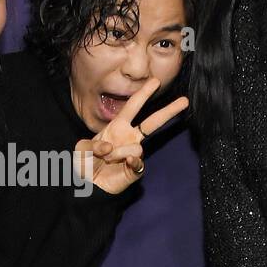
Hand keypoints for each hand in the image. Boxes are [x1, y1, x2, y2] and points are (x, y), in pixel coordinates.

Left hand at [73, 78, 187, 194]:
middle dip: (168, 111)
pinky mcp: (135, 169)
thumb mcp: (81, 149)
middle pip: (153, 122)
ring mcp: (133, 153)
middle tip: (185, 101)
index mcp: (117, 126)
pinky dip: (132, 161)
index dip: (143, 93)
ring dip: (118, 152)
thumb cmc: (85, 163)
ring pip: (137, 147)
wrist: (88, 185)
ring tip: (106, 159)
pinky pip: (139, 163)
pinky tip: (126, 162)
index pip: (133, 106)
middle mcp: (129, 137)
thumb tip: (110, 147)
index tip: (155, 81)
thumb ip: (91, 145)